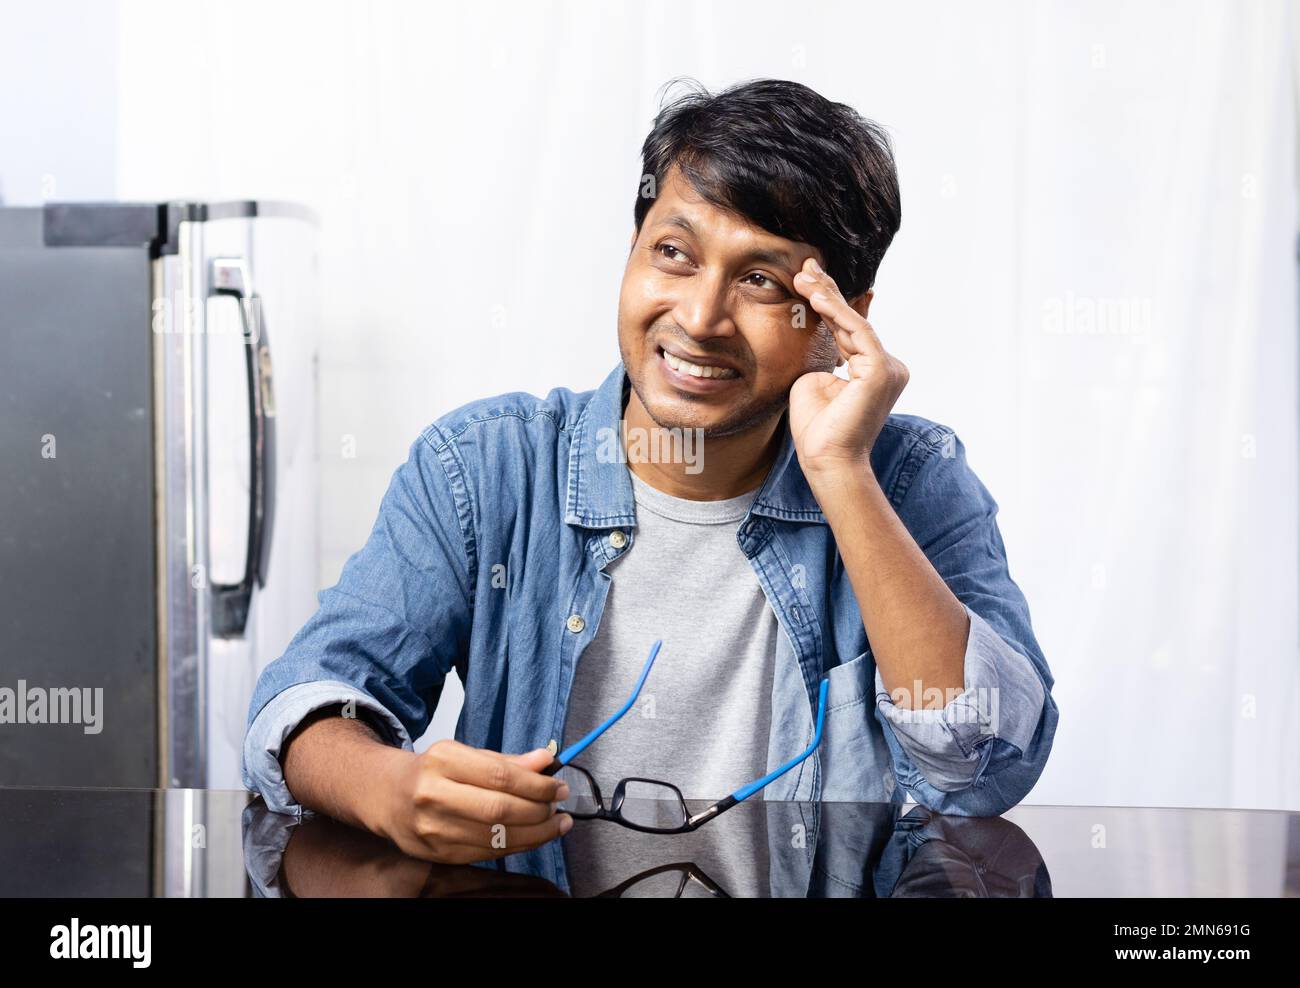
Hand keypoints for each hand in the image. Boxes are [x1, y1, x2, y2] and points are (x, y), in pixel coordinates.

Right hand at [374, 740, 572, 864]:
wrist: (386, 796)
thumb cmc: (431, 772)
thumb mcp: (464, 754)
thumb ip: (507, 761)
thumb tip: (546, 761)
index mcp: (442, 761)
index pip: (501, 776)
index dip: (537, 784)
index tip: (558, 785)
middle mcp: (434, 795)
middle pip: (500, 810)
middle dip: (540, 810)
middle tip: (559, 806)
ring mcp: (434, 829)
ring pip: (497, 837)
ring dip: (536, 833)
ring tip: (555, 823)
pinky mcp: (439, 854)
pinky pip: (488, 853)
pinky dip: (517, 845)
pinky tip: (533, 836)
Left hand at [787, 257, 908, 477]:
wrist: (826, 459)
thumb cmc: (817, 429)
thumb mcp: (815, 380)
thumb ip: (823, 357)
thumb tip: (822, 338)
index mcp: (872, 369)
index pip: (849, 328)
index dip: (828, 302)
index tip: (805, 279)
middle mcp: (887, 366)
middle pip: (853, 320)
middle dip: (828, 291)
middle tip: (805, 265)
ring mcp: (888, 368)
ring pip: (854, 323)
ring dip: (828, 296)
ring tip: (804, 275)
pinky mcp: (881, 371)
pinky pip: (856, 333)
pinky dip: (835, 313)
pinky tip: (816, 296)